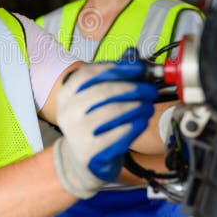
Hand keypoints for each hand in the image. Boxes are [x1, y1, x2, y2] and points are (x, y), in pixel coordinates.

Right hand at [53, 52, 157, 197]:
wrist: (83, 162)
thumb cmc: (93, 126)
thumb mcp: (96, 101)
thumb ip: (113, 77)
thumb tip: (133, 54)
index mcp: (66, 94)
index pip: (88, 73)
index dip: (116, 68)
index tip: (138, 68)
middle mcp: (67, 111)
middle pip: (103, 91)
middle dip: (132, 88)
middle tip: (150, 90)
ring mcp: (77, 132)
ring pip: (113, 112)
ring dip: (137, 107)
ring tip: (148, 107)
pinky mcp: (90, 150)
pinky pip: (118, 133)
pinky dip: (134, 125)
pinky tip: (142, 122)